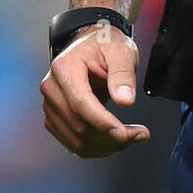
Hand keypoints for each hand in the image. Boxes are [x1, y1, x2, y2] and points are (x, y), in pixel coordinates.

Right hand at [41, 23, 149, 157]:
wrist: (91, 44)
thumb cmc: (104, 44)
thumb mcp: (121, 51)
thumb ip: (123, 74)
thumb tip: (125, 101)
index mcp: (65, 68)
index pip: (80, 103)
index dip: (102, 123)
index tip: (125, 133)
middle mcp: (52, 88)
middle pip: (78, 125)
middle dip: (111, 137)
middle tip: (140, 135)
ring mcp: (51, 105)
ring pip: (75, 140)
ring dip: (105, 146)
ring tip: (132, 138)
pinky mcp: (56, 118)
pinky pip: (73, 143)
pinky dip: (95, 148)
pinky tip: (115, 142)